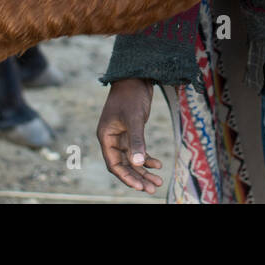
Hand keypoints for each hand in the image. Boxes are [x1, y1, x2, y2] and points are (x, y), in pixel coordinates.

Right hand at [97, 78, 161, 193]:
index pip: (114, 164)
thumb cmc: (131, 95)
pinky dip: (147, 157)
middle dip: (138, 177)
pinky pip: (138, 150)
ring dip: (144, 170)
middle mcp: (112, 138)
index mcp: (106, 136)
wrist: (136, 76)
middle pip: (124, 165)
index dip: (127, 177)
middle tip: (153, 188)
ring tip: (158, 181)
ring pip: (132, 159)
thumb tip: (138, 163)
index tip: (140, 187)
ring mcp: (122, 135)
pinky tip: (158, 164)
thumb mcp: (135, 118)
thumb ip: (136, 141)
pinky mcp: (132, 130)